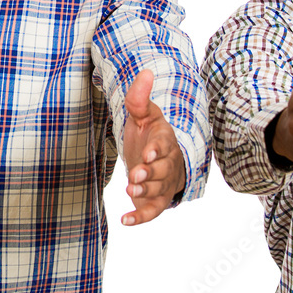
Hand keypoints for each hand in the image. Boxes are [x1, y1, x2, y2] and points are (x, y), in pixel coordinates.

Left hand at [121, 69, 186, 225]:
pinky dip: (140, 217)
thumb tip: (145, 71)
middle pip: (163, 170)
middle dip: (150, 174)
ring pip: (158, 191)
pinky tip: (125, 220)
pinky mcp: (156, 200)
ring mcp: (163, 183)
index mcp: (165, 140)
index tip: (147, 153)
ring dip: (145, 193)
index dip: (157, 150)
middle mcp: (168, 163)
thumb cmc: (149, 134)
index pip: (164, 145)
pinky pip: (152, 211)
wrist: (157, 158)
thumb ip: (139, 98)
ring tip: (130, 192)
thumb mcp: (143, 115)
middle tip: (135, 176)